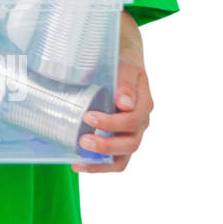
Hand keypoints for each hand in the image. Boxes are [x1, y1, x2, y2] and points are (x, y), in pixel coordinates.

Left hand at [72, 14, 152, 172]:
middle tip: (83, 141)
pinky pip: (114, 158)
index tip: (89, 116)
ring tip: (79, 161)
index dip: (112, 123)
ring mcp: (131, 133)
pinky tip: (79, 163)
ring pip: (123, 157)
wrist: (124, 59)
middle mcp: (140, 122)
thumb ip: (125, 82)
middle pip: (130, 143)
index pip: (132, 120)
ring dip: (102, 162)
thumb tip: (124, 104)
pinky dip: (99, 164)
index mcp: (143, 104)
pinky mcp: (119, 138)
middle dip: (106, 146)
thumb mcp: (125, 65)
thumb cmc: (123, 61)